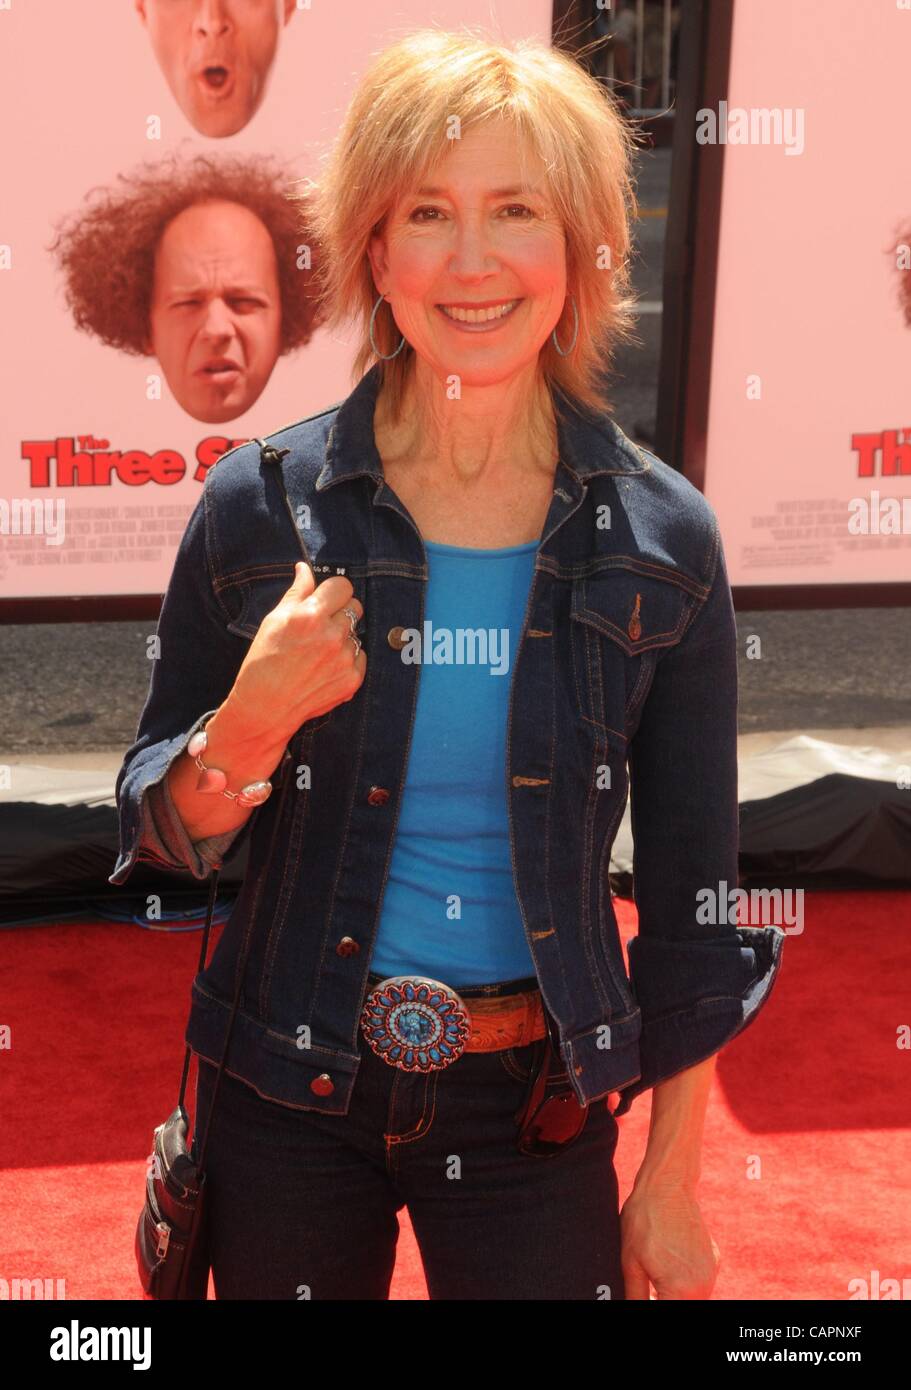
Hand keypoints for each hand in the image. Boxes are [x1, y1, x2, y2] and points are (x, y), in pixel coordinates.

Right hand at [221, 561, 365, 743]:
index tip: (326, 599)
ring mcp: (345, 658)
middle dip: (340, 611)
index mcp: (311, 615)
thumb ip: (297, 592)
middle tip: (321, 625)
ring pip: (356, 633)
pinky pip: (360, 656)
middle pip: (355, 607)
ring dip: (342, 637)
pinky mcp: (353, 678)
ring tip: (318, 652)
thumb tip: (304, 568)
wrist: (265, 707)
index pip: (343, 586)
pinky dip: (347, 659)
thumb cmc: (263, 661)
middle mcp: (332, 635)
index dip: (333, 592)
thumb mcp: (274, 620)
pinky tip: (325, 667)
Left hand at [620, 1182, 719, 1299]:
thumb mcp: (630, 1264)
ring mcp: (711, 1272)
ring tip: (656, 1276)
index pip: (668, 1313)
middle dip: (665, 1301)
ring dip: (677, 1295)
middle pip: (684, 1307)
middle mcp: (703, 1285)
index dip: (652, 1305)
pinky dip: (687, 1283)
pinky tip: (670, 1264)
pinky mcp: (714, 1260)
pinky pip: (701, 1283)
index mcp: (681, 1289)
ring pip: (694, 1298)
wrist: (667, 1186)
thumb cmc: (645, 1220)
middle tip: (647, 1291)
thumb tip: (633, 1307)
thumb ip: (636, 1296)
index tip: (645, 1296)